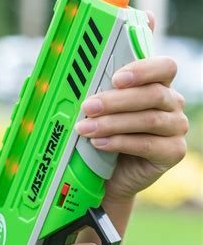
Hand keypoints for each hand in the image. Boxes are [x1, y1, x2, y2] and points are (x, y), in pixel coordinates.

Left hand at [75, 14, 187, 202]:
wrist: (109, 176)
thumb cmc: (105, 136)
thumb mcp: (100, 112)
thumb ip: (97, 92)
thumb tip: (70, 77)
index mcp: (159, 85)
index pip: (164, 68)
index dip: (142, 70)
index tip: (115, 78)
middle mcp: (172, 104)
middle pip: (153, 94)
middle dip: (116, 100)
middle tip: (88, 106)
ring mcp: (175, 129)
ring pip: (149, 120)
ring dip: (112, 123)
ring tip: (85, 128)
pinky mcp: (172, 152)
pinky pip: (147, 145)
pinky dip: (120, 142)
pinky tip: (99, 143)